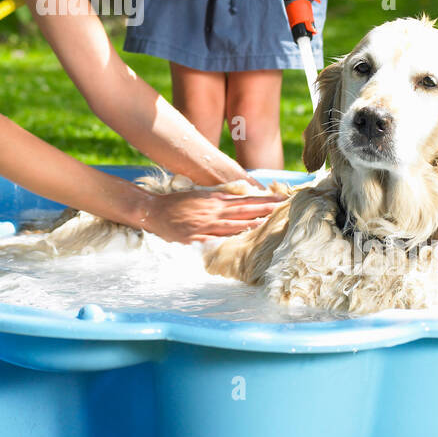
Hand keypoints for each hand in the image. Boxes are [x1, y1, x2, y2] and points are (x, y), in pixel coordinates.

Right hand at [139, 188, 286, 244]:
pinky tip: (241, 241)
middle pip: (244, 210)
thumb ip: (219, 197)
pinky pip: (216, 240)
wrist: (154, 211)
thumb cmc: (177, 203)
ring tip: (270, 223)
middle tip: (284, 208)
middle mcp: (213, 211)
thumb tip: (240, 195)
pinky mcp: (196, 238)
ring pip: (234, 225)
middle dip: (265, 209)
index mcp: (215, 200)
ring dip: (252, 224)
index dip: (263, 200)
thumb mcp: (200, 195)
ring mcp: (205, 225)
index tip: (280, 199)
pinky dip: (230, 240)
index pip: (245, 200)